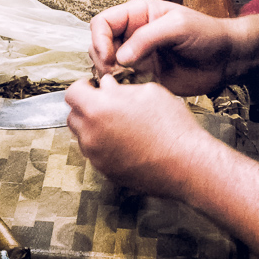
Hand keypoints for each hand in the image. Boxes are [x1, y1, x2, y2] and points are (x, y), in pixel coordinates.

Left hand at [65, 76, 219, 200]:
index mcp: (98, 108)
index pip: (72, 93)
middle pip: (73, 116)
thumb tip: (106, 86)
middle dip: (86, 107)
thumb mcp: (148, 92)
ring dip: (94, 127)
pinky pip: (96, 154)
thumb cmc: (171, 125)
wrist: (186, 164)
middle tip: (106, 105)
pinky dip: (104, 146)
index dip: (83, 86)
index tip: (94, 87)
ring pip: (83, 136)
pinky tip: (126, 142)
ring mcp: (96, 156)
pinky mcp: (106, 171)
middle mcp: (91, 134)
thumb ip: (120, 87)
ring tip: (119, 124)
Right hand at [89, 0, 240, 95]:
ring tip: (124, 84)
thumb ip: (148, 37)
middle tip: (115, 75)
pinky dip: (121, 89)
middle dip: (102, 61)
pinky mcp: (144, 77)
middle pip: (99, 46)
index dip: (100, 40)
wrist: (225, 60)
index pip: (102, 23)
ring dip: (110, 77)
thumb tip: (120, 57)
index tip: (110, 58)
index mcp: (138, 14)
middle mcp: (133, 34)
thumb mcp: (178, 27)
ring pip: (107, 67)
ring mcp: (137, 57)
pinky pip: (122, 83)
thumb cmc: (207, 35)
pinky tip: (132, 93)